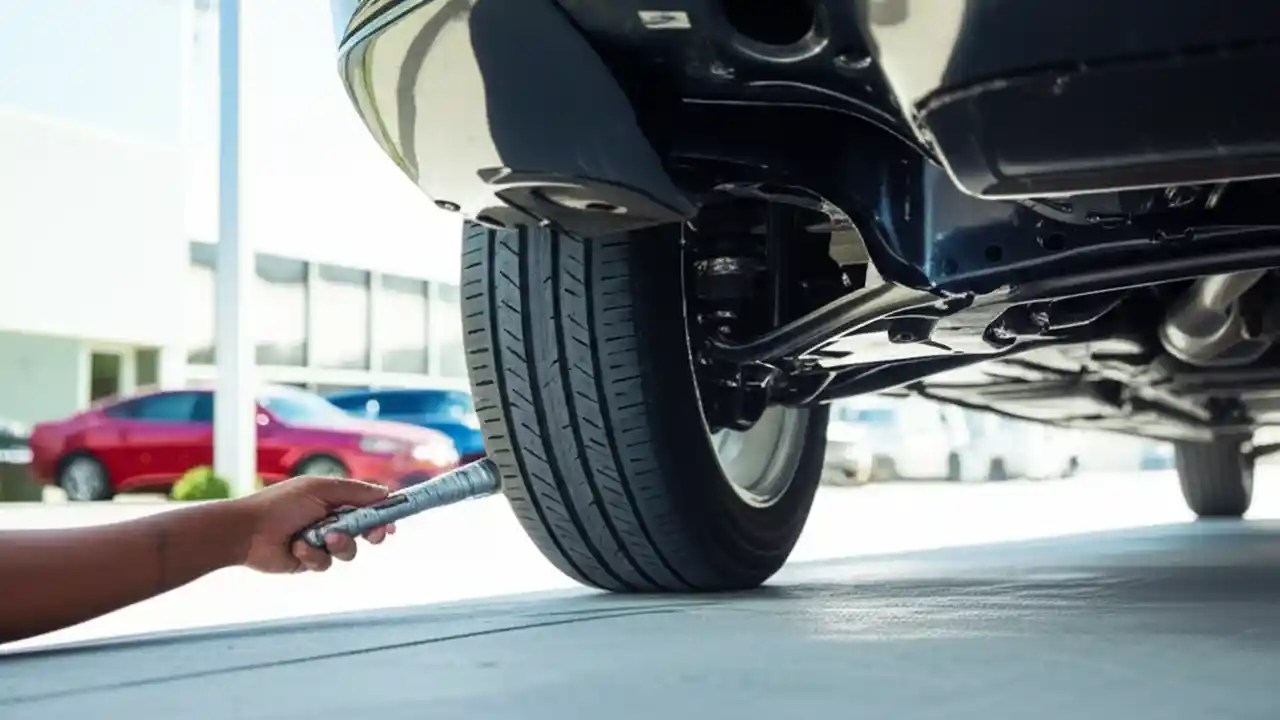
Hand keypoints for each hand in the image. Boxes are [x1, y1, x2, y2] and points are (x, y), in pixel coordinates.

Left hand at [231, 476, 397, 573]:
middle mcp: (329, 520)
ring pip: (348, 550)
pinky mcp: (309, 561)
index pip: (367, 505)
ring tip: (322, 538)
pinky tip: (297, 548)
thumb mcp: (321, 489)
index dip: (382, 513)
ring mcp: (320, 542)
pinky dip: (313, 555)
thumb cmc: (280, 504)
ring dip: (339, 544)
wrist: (246, 532)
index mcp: (333, 499)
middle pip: (364, 530)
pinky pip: (325, 564)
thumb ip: (355, 492)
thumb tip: (386, 492)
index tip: (394, 521)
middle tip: (374, 535)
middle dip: (371, 532)